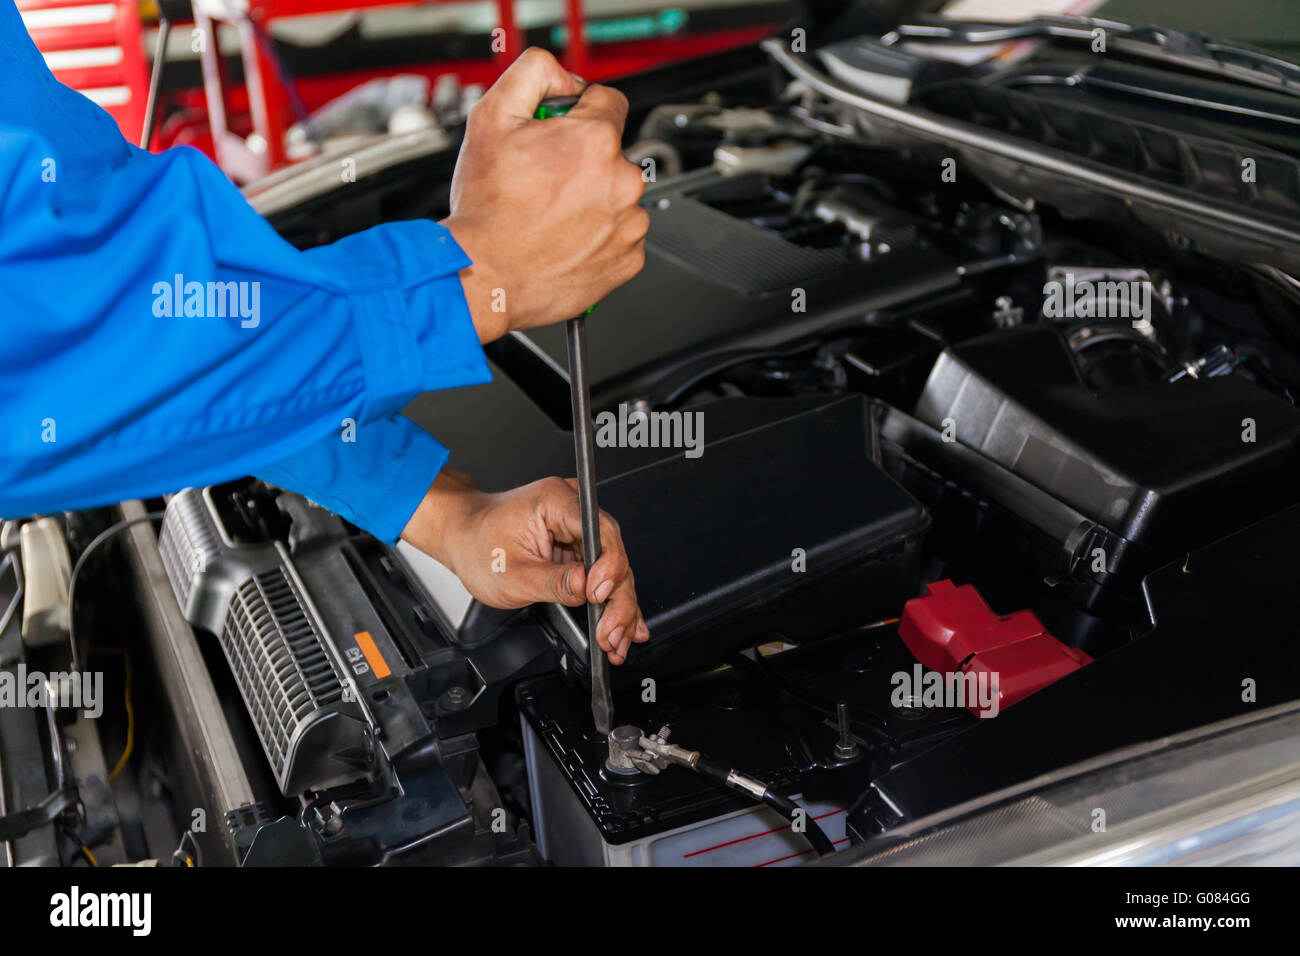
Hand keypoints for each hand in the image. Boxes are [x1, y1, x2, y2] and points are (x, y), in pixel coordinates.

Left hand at [401, 469, 648, 663]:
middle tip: (612, 632)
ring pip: (613, 567)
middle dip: (617, 598)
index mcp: (556, 501)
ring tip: (617, 639)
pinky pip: (603, 572)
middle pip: (612, 553)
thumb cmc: (477, 545)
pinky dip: (610, 600)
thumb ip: (554, 582)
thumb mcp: (512, 574)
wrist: (463, 537)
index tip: (598, 597)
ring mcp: (578, 527)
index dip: (607, 567)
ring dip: (618, 605)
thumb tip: (586, 589)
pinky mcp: (578, 545)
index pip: (599, 532)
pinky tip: (623, 624)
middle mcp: (573, 507)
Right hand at [442, 48, 649, 342]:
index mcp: (596, 141)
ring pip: (617, 195)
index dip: (579, 111)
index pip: (609, 101)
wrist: (484, 275)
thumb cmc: (487, 210)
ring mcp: (629, 225)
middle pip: (611, 153)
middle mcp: (622, 182)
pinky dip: (599, 236)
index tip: (562, 131)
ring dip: (592, 199)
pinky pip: (621, 235)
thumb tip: (563, 76)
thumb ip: (533, 74)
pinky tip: (565, 238)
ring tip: (551, 214)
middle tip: (543, 180)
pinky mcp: (629, 259)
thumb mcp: (492, 117)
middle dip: (582, 160)